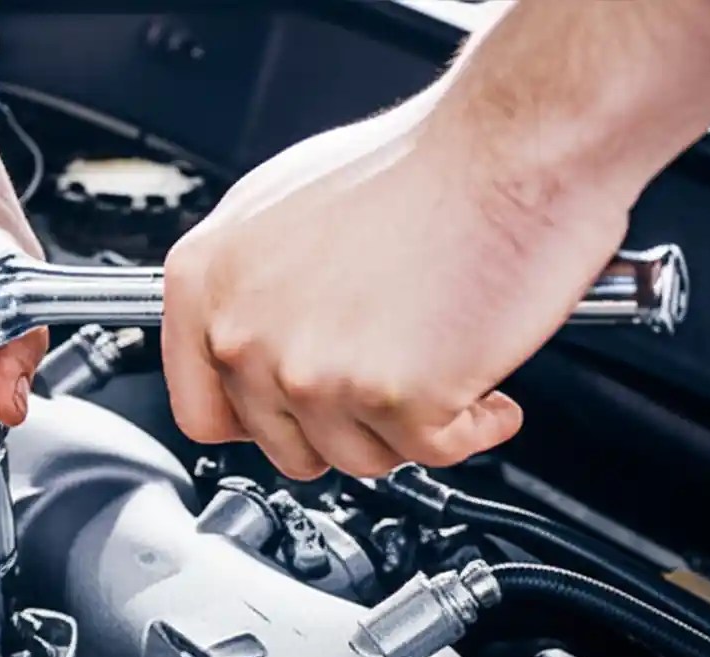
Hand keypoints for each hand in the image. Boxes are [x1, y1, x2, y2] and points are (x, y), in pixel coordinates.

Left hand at [161, 112, 631, 478]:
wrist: (510, 145)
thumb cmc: (418, 162)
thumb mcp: (280, 205)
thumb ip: (245, 287)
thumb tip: (243, 338)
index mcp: (205, 282)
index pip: (199, 410)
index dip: (261, 419)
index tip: (298, 410)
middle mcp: (243, 331)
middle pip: (282, 445)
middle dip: (343, 421)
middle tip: (388, 369)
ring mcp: (311, 372)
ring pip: (354, 458)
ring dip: (404, 424)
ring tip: (436, 353)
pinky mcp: (390, 397)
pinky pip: (431, 453)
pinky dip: (471, 425)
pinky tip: (479, 377)